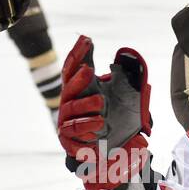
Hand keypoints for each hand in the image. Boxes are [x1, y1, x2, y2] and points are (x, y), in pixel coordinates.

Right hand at [58, 35, 152, 189]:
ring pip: (72, 120)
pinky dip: (84, 142)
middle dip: (78, 82)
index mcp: (76, 90)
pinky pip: (75, 144)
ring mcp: (67, 126)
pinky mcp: (71, 146)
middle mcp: (68, 106)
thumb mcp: (114, 93)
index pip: (71, 70)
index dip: (76, 55)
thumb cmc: (108, 115)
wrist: (108, 149)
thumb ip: (114, 73)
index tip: (87, 40)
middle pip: (69, 92)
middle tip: (89, 71)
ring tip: (101, 117)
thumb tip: (121, 52)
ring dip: (85, 117)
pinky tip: (95, 141)